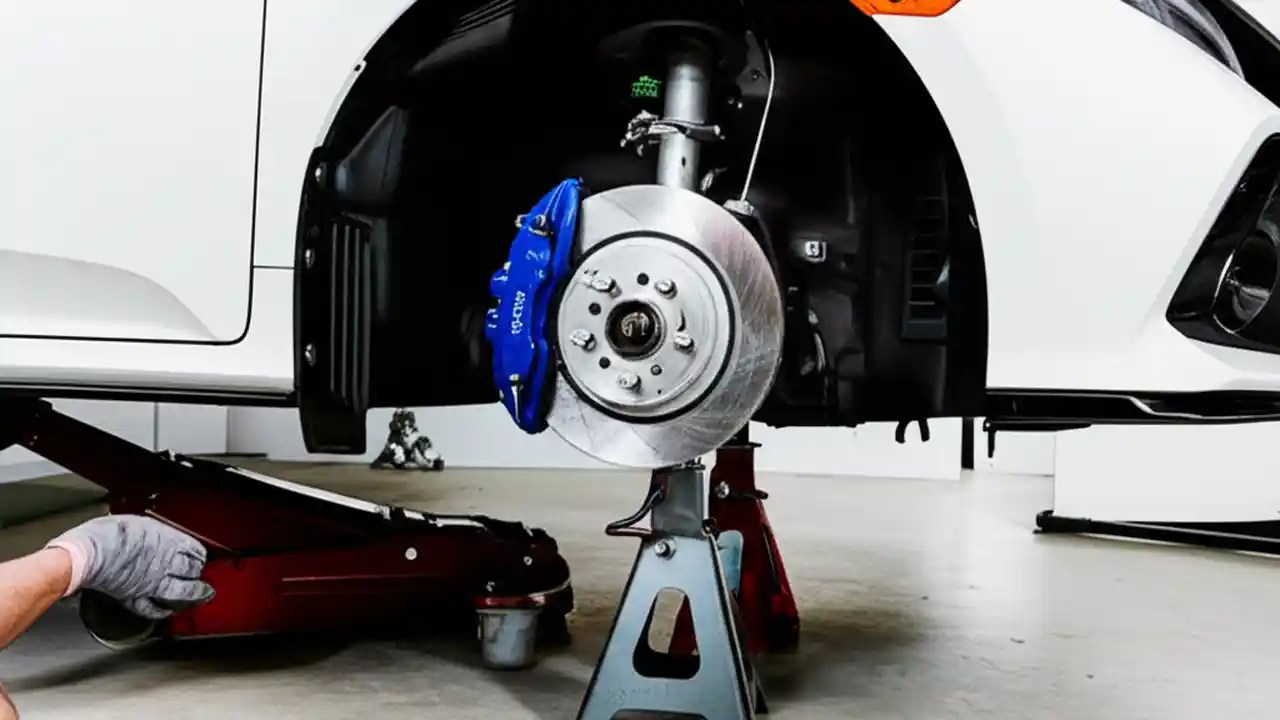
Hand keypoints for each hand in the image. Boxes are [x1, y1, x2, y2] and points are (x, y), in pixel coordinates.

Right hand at [45, 515, 214, 619]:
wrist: (88, 556)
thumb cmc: (106, 534)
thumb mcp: (135, 523)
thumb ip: (149, 532)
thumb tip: (149, 533)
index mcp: (168, 542)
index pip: (194, 551)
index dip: (199, 555)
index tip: (200, 557)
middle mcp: (166, 564)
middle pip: (192, 572)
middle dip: (199, 574)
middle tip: (203, 577)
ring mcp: (153, 583)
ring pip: (182, 593)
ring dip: (194, 595)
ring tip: (202, 596)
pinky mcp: (136, 598)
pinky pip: (155, 607)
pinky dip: (163, 610)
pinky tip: (167, 610)